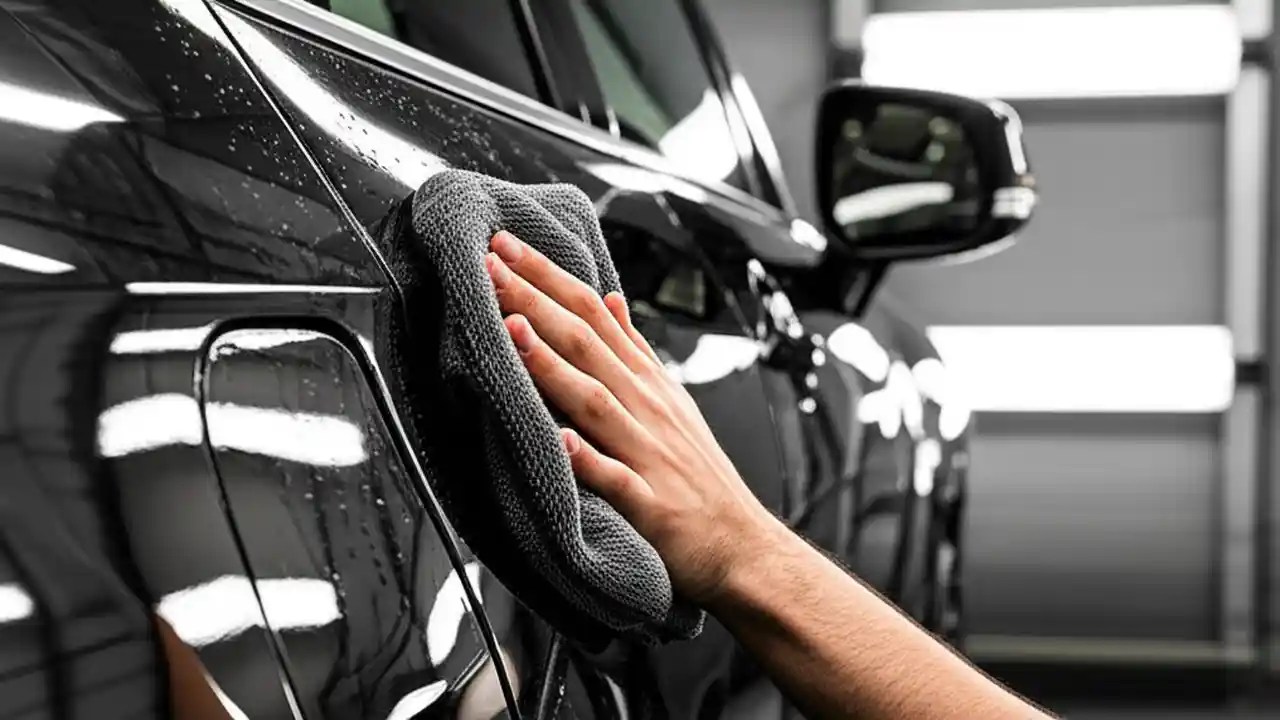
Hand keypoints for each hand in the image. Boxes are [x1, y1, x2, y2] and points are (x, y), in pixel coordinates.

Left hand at [485, 231, 780, 603]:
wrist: (739, 544)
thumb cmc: (699, 476)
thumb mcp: (672, 400)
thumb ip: (636, 351)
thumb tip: (611, 298)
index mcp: (646, 382)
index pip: (592, 314)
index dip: (550, 277)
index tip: (507, 245)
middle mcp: (645, 408)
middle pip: (586, 343)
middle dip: (536, 300)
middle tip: (491, 261)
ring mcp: (647, 454)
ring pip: (594, 401)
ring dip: (551, 365)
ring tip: (511, 328)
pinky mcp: (649, 504)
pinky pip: (615, 480)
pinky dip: (589, 460)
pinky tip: (561, 442)